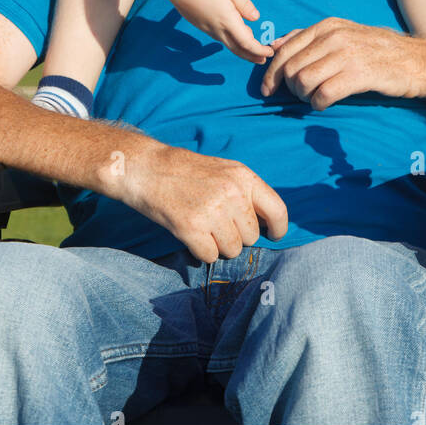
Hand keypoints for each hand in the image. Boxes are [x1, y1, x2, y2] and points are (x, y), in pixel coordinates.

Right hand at [118, 140, 287, 262]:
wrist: (147, 168)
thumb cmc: (185, 171)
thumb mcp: (224, 170)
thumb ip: (246, 192)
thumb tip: (265, 223)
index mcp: (243, 177)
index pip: (277, 210)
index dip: (278, 228)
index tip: (272, 235)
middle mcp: (232, 193)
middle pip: (251, 236)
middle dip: (236, 236)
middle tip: (216, 222)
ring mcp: (213, 211)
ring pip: (232, 250)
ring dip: (218, 245)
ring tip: (202, 226)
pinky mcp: (192, 228)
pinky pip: (210, 256)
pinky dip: (201, 251)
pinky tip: (190, 233)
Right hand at [156, 0, 267, 62]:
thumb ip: (244, 4)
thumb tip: (255, 18)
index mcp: (227, 21)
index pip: (247, 43)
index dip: (259, 50)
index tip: (270, 52)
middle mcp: (216, 29)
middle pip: (237, 49)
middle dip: (252, 56)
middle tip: (264, 59)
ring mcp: (206, 28)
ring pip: (227, 44)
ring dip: (241, 48)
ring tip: (252, 47)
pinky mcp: (199, 24)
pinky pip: (218, 37)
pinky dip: (230, 40)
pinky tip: (233, 32)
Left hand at [260, 18, 424, 108]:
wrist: (414, 60)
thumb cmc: (374, 49)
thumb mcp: (341, 33)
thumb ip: (308, 37)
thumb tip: (274, 45)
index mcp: (327, 26)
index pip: (284, 50)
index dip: (271, 73)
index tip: (268, 89)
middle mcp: (334, 37)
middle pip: (291, 68)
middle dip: (289, 87)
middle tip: (300, 95)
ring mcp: (346, 55)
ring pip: (303, 81)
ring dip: (303, 96)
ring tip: (313, 98)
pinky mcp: (358, 75)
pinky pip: (323, 94)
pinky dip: (318, 104)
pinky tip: (325, 103)